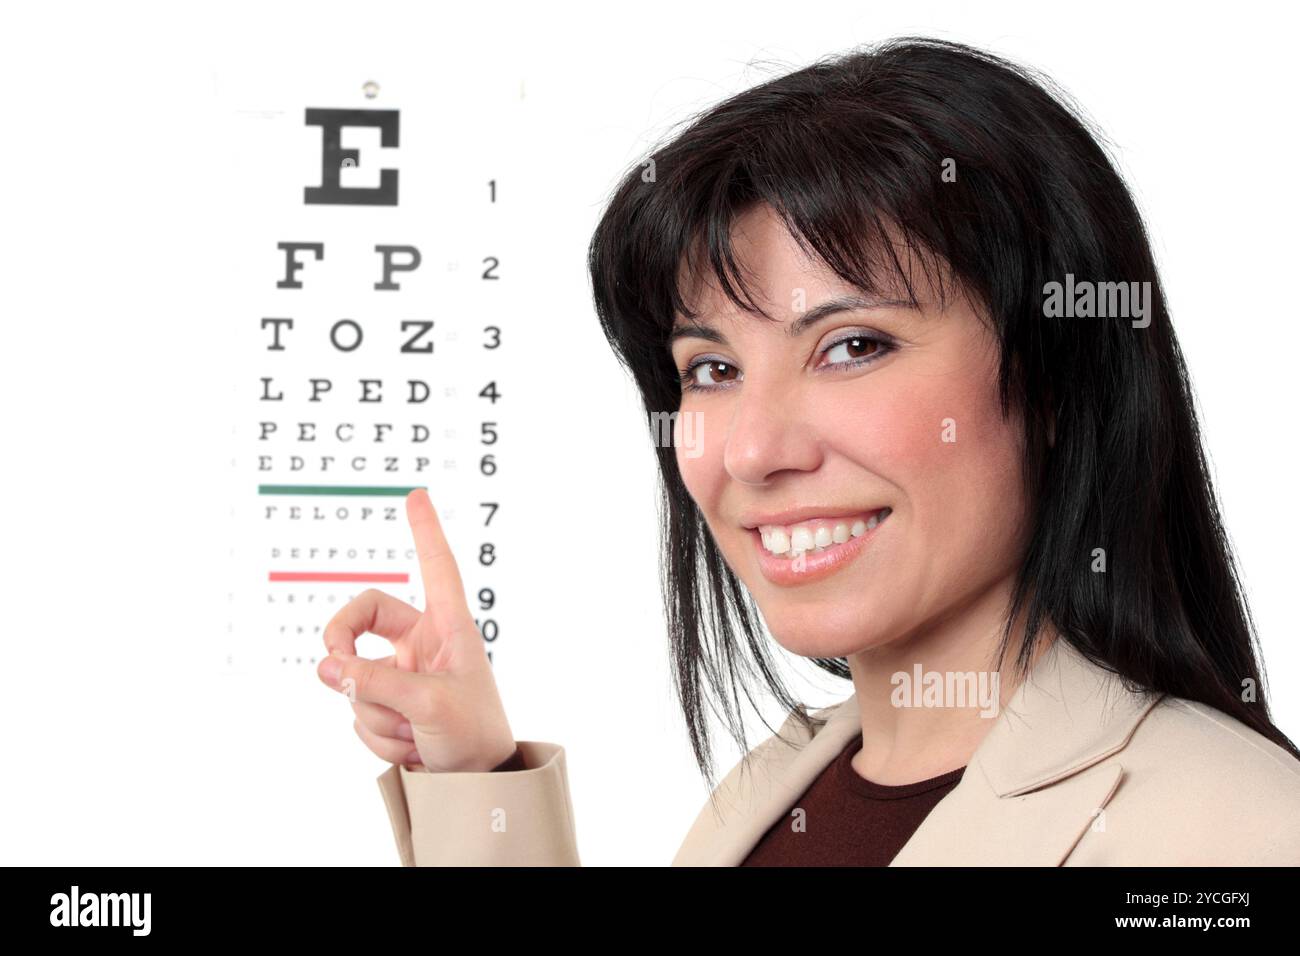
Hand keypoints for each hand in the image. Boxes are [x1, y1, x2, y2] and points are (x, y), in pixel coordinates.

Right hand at [316, 488, 515, 772]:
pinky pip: (356, 712)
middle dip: (341, 645)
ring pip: (353, 680)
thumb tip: (324, 667)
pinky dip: (377, 736)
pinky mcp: (387, 706)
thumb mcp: (427, 704)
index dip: (425, 530)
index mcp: (449, 627)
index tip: (416, 494)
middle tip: (332, 668)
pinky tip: (410, 747)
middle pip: (361, 619)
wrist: (475, 785)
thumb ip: (374, 682)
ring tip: (416, 734)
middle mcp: (423, 643)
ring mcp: (402, 675)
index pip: (435, 567)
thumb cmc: (472, 734)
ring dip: (375, 714)